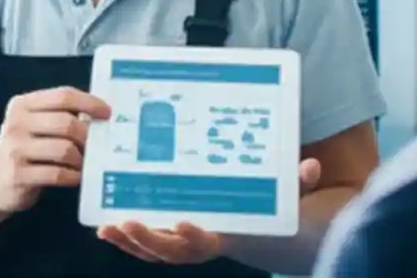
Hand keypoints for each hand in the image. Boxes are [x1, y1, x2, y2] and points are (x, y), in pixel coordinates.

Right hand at [0, 86, 111, 214]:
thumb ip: (58, 116)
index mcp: (22, 105)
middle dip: (88, 136)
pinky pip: (58, 174)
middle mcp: (16, 123)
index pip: (63, 96)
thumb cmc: (22, 151)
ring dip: (81, 159)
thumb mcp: (32, 126)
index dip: (89, 102)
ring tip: (84, 163)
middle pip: (66, 123)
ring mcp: (16, 150)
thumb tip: (99, 116)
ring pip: (65, 150)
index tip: (107, 113)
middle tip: (97, 145)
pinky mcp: (19, 175)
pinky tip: (75, 176)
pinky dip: (73, 176)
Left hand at [97, 158, 322, 263]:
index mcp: (223, 236)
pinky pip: (142, 244)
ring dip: (129, 241)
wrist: (250, 230)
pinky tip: (105, 226)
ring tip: (108, 227)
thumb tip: (311, 166)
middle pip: (171, 250)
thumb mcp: (283, 200)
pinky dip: (124, 238)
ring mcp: (179, 243)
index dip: (194, 235)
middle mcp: (197, 244)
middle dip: (148, 239)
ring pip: (151, 250)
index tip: (183, 223)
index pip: (208, 240)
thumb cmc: (262, 213)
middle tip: (129, 223)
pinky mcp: (164, 237)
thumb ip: (296, 186)